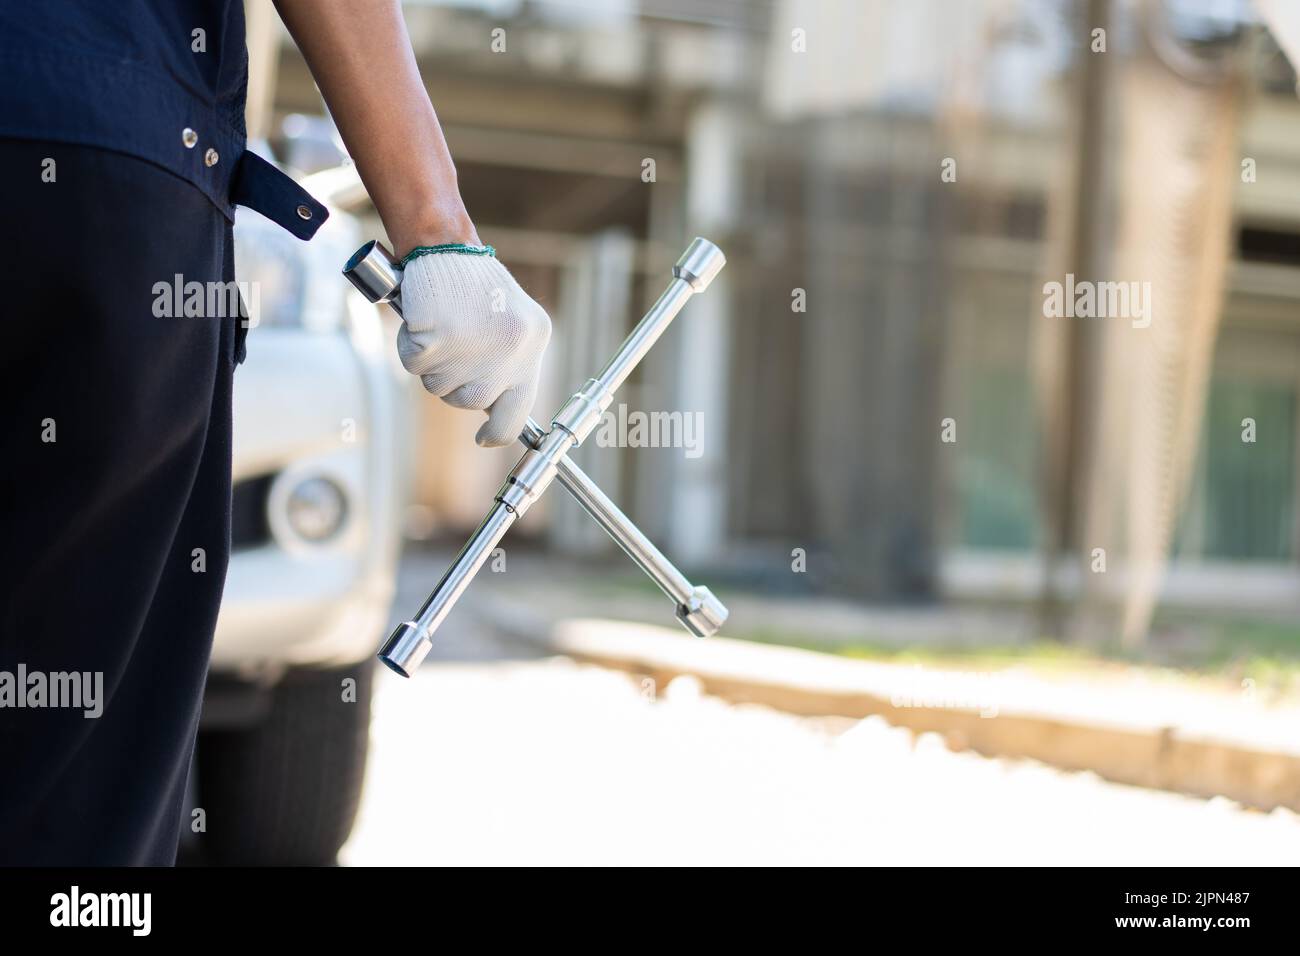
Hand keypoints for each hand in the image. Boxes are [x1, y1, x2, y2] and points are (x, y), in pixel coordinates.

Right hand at [396, 249, 550, 446]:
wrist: (445, 246)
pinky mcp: (439, 341)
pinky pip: (415, 365)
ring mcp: (475, 349)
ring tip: (441, 326)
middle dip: (454, 383)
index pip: (518, 413)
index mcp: (533, 344)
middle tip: (452, 347)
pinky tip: (424, 320)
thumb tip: (492, 409)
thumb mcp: (511, 322)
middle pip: (469, 401)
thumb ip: (509, 364)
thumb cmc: (473, 285)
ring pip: (439, 387)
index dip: (497, 432)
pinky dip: (411, 346)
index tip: (484, 437)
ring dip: (432, 363)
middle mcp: (510, 351)